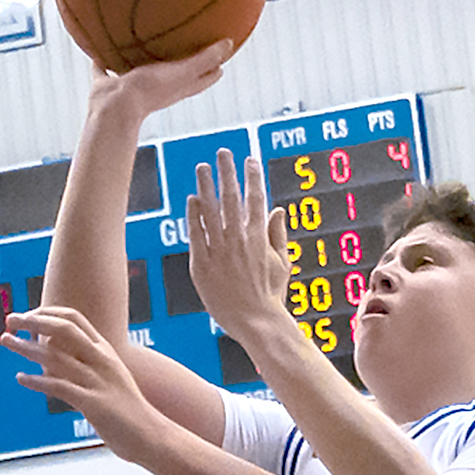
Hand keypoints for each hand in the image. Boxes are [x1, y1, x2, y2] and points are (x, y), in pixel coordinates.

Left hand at [1, 306, 162, 462]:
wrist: (151, 436)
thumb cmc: (127, 410)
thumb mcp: (110, 379)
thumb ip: (87, 366)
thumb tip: (58, 362)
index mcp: (106, 351)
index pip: (74, 318)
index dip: (47, 312)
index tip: (27, 316)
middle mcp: (102, 361)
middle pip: (63, 328)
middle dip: (33, 321)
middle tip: (10, 321)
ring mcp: (97, 381)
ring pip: (55, 355)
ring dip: (26, 347)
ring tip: (6, 342)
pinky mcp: (93, 403)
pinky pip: (58, 386)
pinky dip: (36, 380)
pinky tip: (21, 378)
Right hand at [89, 41, 232, 124]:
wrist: (114, 108)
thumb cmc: (151, 90)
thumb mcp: (183, 72)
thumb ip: (205, 59)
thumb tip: (229, 44)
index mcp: (177, 88)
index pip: (202, 79)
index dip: (213, 70)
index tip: (221, 58)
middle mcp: (156, 88)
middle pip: (173, 74)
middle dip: (181, 62)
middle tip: (187, 44)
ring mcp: (131, 87)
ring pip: (138, 70)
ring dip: (141, 59)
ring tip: (142, 42)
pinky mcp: (108, 84)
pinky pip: (104, 68)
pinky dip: (102, 59)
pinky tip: (98, 45)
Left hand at [185, 149, 290, 343]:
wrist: (257, 322)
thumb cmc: (270, 296)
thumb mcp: (282, 264)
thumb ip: (279, 235)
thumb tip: (279, 210)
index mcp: (260, 238)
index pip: (257, 199)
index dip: (253, 177)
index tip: (250, 159)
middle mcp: (239, 240)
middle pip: (232, 197)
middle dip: (228, 172)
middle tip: (222, 153)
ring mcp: (220, 251)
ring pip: (211, 211)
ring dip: (206, 186)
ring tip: (202, 168)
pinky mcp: (203, 264)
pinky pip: (196, 234)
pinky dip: (194, 215)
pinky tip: (191, 199)